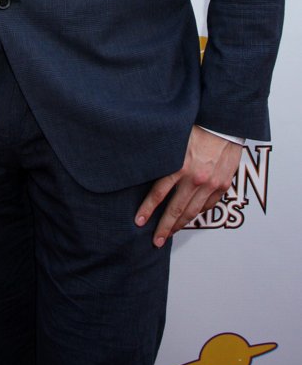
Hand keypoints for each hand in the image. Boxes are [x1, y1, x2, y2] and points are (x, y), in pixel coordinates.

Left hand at [134, 125, 241, 246]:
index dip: (147, 209)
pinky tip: (189, 218)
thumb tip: (146, 169)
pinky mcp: (222, 185)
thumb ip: (163, 157)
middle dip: (164, 227)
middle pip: (175, 209)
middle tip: (155, 241)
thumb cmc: (197, 127)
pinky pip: (207, 205)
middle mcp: (195, 178)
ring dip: (180, 225)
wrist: (224, 123)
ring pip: (192, 211)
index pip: (158, 194)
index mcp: (179, 166)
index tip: (139, 221)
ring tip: (170, 234)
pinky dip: (197, 213)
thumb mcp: (174, 139)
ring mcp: (210, 184)